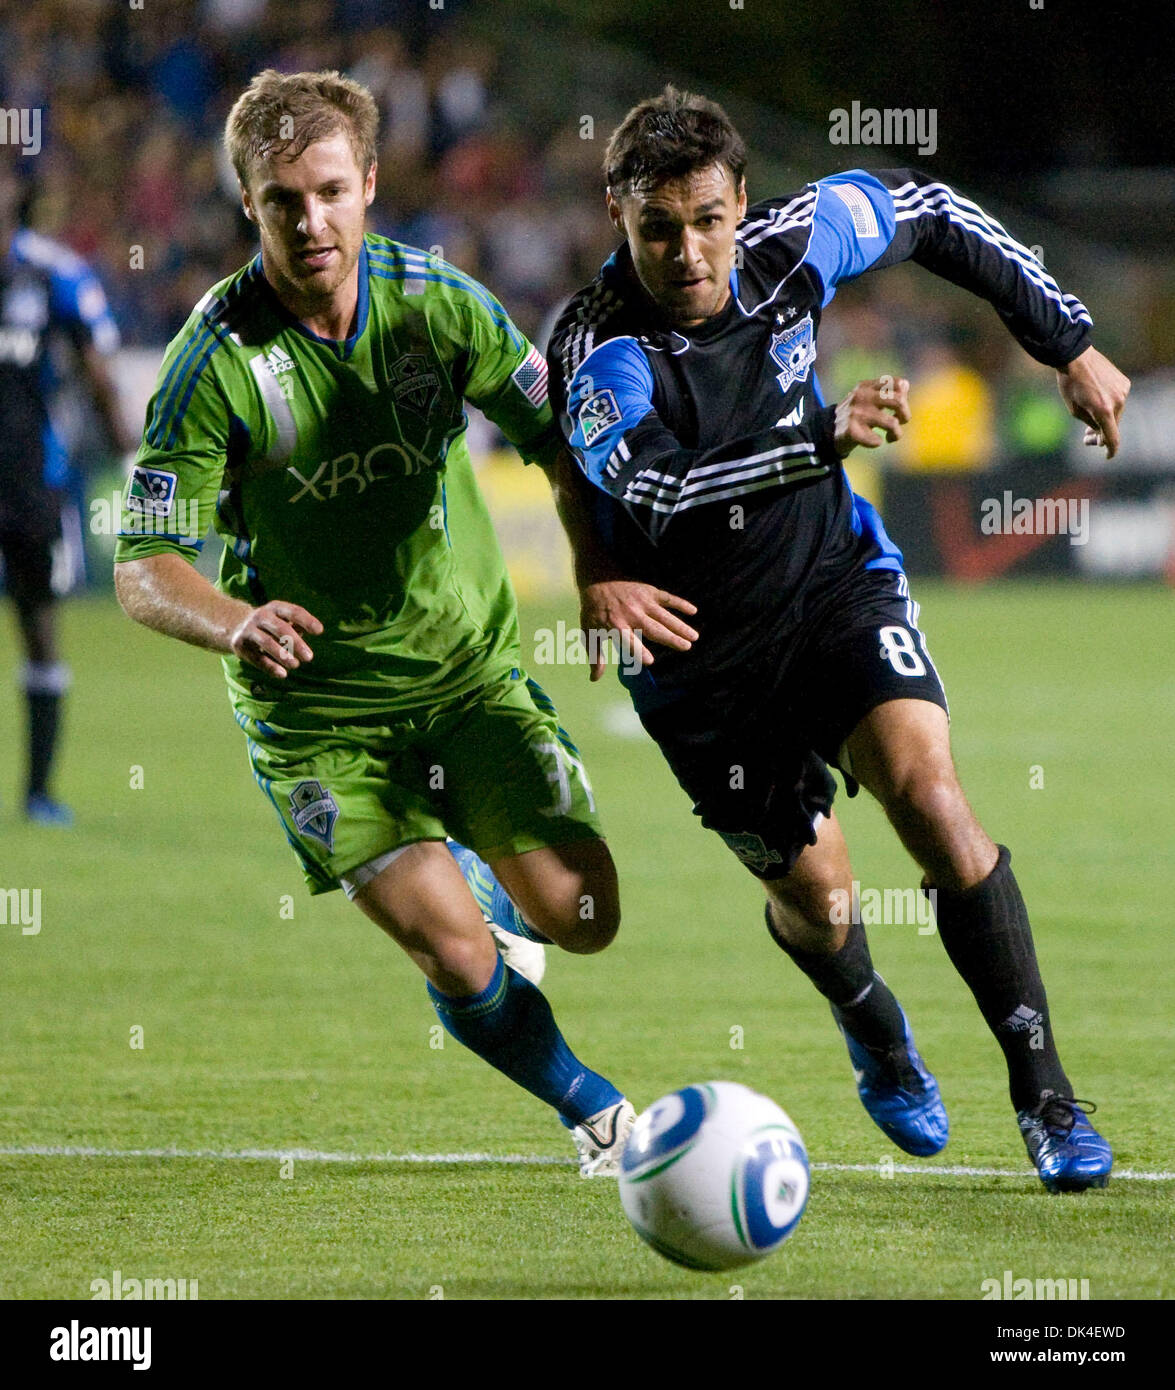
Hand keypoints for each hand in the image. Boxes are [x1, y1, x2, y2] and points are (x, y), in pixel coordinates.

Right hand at [229, 601, 322, 679]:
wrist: (235, 627)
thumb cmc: (270, 625)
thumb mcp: (283, 620)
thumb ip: (298, 625)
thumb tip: (316, 629)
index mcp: (275, 608)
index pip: (293, 611)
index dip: (307, 620)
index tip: (319, 631)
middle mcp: (261, 616)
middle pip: (280, 628)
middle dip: (296, 643)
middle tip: (309, 657)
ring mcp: (249, 630)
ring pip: (266, 642)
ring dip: (282, 655)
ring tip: (296, 665)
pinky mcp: (240, 645)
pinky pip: (256, 657)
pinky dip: (269, 667)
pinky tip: (282, 674)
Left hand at [579, 580, 697, 681]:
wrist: (597, 580)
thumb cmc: (594, 611)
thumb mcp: (589, 633)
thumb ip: (595, 656)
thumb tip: (595, 679)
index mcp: (616, 626)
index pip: (628, 641)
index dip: (638, 651)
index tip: (650, 661)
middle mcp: (631, 614)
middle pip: (653, 629)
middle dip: (670, 638)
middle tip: (686, 647)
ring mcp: (642, 602)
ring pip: (664, 616)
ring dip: (680, 625)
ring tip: (694, 636)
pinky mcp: (649, 592)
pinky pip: (667, 598)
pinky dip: (680, 603)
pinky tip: (694, 611)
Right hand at [833, 376, 909, 456]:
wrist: (827, 430)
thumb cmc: (856, 414)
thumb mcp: (868, 397)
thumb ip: (886, 391)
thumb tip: (905, 386)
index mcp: (867, 386)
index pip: (899, 384)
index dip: (905, 397)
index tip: (897, 408)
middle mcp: (861, 396)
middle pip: (899, 401)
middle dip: (905, 415)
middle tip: (900, 423)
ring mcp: (855, 413)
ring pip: (892, 423)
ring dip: (897, 434)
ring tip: (891, 437)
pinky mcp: (851, 431)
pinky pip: (876, 440)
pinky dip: (878, 442)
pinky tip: (874, 441)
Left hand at [1056, 345, 1129, 458]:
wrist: (1076, 358)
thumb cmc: (1069, 385)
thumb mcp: (1075, 410)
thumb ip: (1090, 424)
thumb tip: (1101, 434)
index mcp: (1104, 411)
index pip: (1112, 437)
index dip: (1111, 450)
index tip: (1108, 456)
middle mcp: (1118, 401)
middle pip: (1113, 426)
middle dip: (1101, 434)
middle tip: (1087, 438)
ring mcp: (1123, 391)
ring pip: (1116, 414)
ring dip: (1105, 419)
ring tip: (1089, 420)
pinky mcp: (1125, 383)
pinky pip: (1118, 401)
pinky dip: (1109, 406)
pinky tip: (1097, 402)